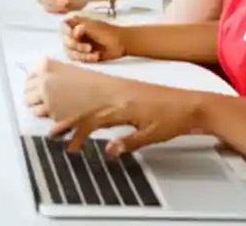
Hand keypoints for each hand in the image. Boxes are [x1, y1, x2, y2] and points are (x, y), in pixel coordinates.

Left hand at [24, 58, 111, 124]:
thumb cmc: (95, 82)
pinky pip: (48, 122)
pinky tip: (63, 120)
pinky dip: (54, 124)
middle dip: (35, 99)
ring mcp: (49, 101)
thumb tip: (36, 80)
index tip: (38, 88)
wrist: (112, 96)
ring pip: (35, 110)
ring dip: (42, 111)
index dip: (34, 85)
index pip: (28, 79)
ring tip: (54, 110)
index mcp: (47, 68)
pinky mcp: (57, 117)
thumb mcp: (71, 71)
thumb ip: (52, 75)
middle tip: (45, 101)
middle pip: (27, 95)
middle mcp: (45, 83)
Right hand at [47, 70, 203, 157]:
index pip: (94, 121)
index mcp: (124, 108)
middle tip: (53, 132)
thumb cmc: (174, 119)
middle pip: (89, 111)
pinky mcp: (130, 94)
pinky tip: (87, 110)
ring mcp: (125, 94)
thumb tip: (108, 151)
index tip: (69, 146)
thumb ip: (128, 142)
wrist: (192, 104)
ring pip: (96, 104)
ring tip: (64, 121)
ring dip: (79, 114)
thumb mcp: (152, 135)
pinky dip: (92, 106)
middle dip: (70, 122)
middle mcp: (121, 98)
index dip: (78, 133)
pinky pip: (105, 100)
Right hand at [62, 15, 125, 62]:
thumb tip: (71, 29)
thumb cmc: (108, 31)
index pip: (64, 26)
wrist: (121, 43)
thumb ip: (80, 26)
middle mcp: (75, 34)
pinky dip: (86, 58)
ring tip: (94, 54)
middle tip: (88, 47)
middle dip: (76, 46)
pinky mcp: (83, 56)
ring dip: (81, 54)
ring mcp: (79, 46)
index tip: (73, 35)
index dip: (66, 31)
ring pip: (70, 52)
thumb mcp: (93, 25)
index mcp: (77, 24)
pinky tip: (96, 56)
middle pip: (66, 41)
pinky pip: (77, 59)